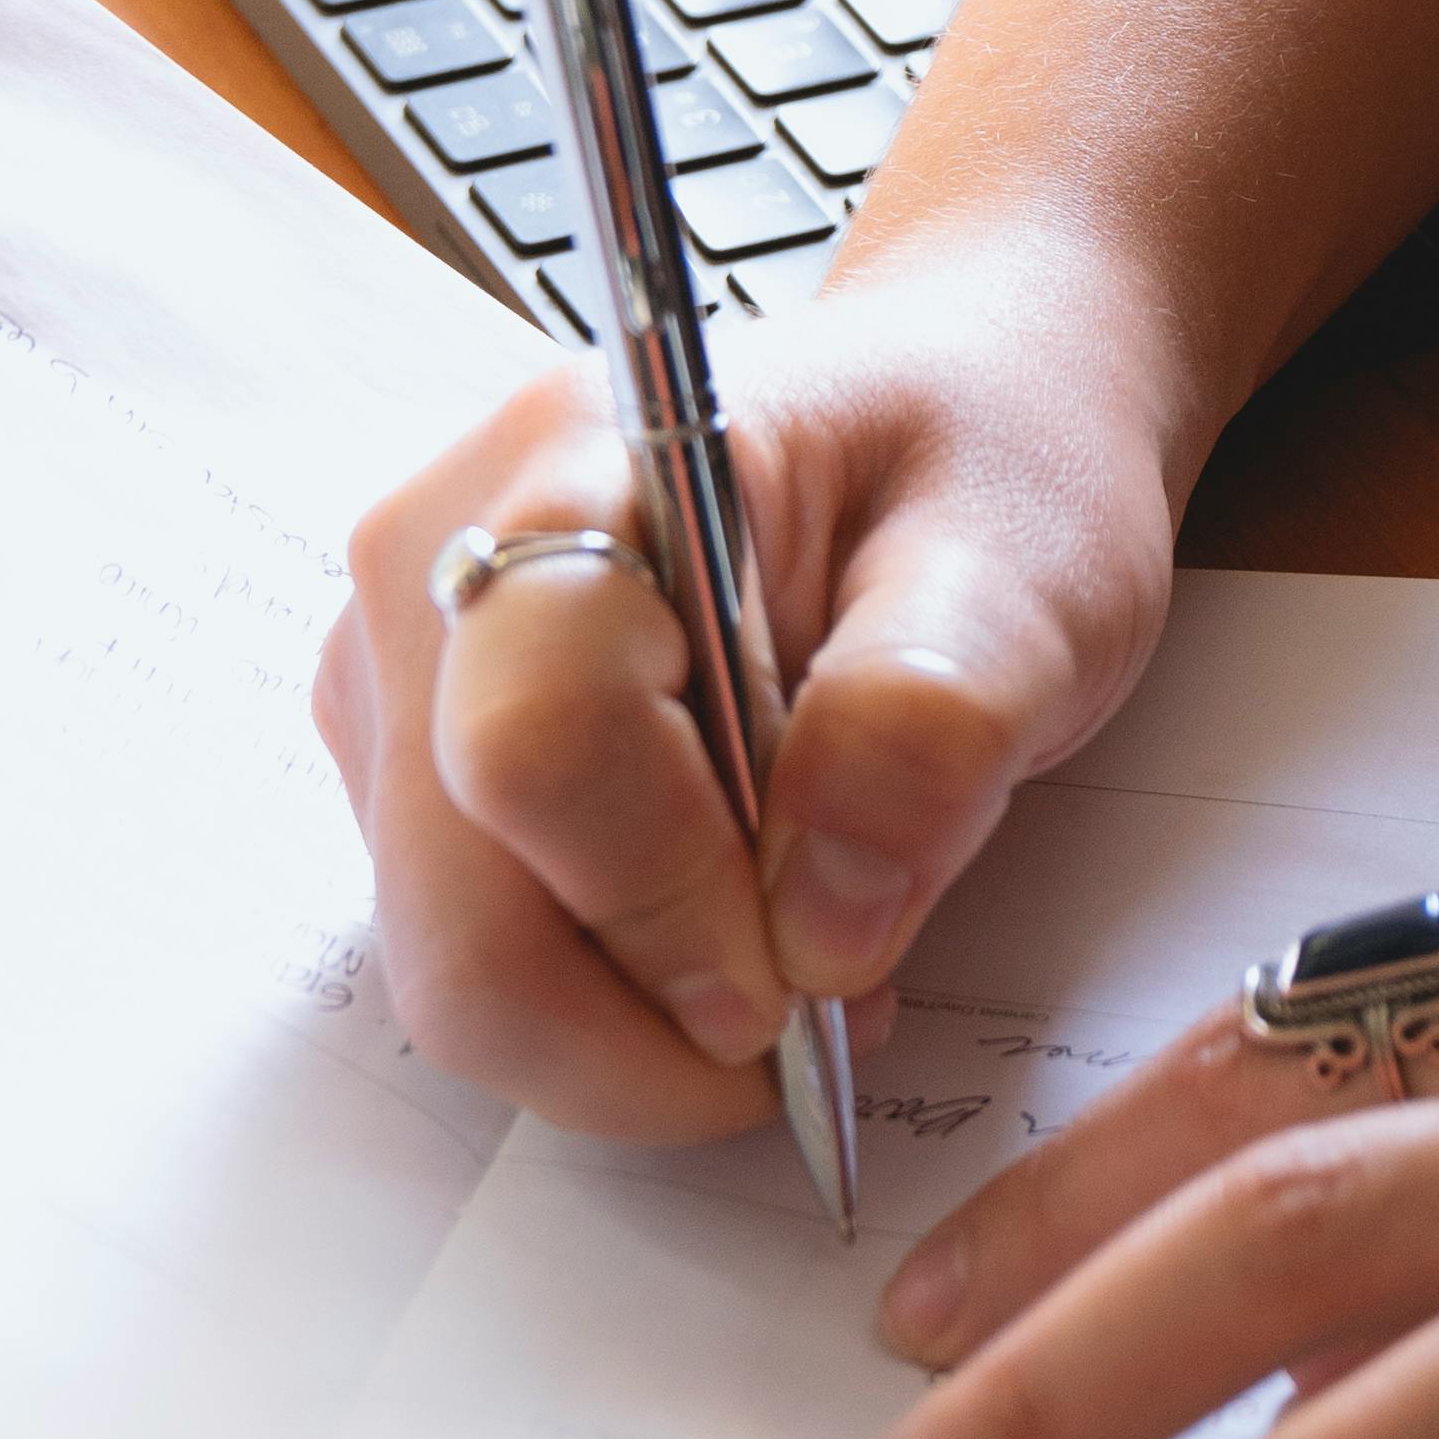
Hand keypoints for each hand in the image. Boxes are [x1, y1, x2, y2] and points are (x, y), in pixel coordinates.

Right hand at [316, 220, 1199, 1138]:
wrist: (951, 406)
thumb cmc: (985, 455)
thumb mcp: (1034, 563)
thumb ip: (935, 720)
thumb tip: (819, 924)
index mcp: (581, 464)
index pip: (541, 735)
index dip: (665, 907)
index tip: (809, 983)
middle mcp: (437, 563)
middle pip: (459, 900)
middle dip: (644, 1029)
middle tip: (821, 1033)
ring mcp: (403, 674)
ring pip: (454, 959)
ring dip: (633, 1021)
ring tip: (802, 954)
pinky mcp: (417, 765)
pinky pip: (476, 949)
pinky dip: (607, 994)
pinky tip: (733, 934)